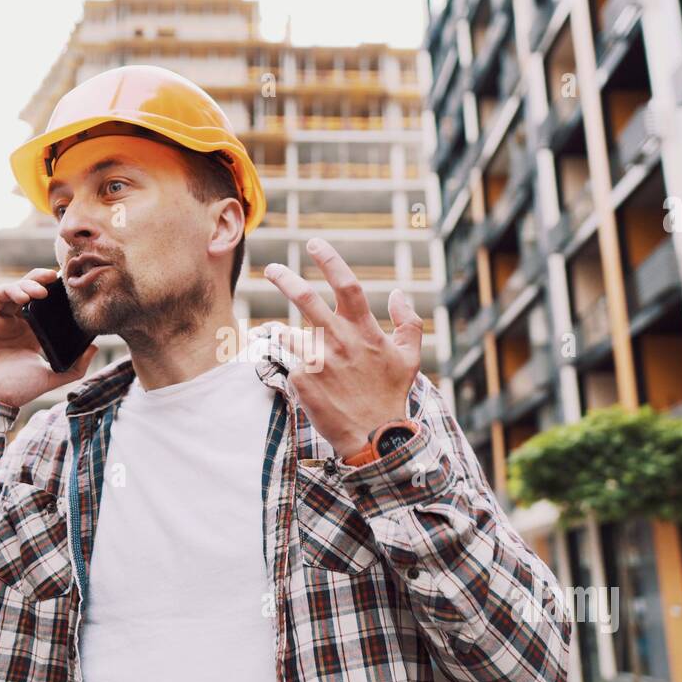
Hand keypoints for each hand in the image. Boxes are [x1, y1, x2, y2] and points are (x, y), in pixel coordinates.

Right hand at [0, 267, 97, 407]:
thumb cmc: (13, 390)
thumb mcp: (50, 378)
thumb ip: (74, 367)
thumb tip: (95, 348)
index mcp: (32, 335)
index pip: (47, 308)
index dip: (58, 296)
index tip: (72, 288)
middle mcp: (16, 323)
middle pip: (31, 293)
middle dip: (44, 281)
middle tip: (58, 276)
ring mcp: (0, 318)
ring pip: (15, 290)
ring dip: (29, 284)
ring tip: (42, 290)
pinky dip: (11, 290)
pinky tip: (25, 295)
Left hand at [263, 238, 422, 458]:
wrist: (373, 437)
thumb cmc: (391, 395)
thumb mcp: (410, 357)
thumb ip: (408, 322)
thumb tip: (399, 292)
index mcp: (364, 330)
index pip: (346, 285)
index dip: (329, 260)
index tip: (314, 244)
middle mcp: (339, 340)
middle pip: (305, 299)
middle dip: (284, 278)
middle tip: (272, 268)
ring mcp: (318, 360)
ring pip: (288, 332)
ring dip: (281, 331)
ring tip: (279, 337)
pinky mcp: (301, 380)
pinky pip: (287, 363)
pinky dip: (289, 364)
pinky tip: (298, 377)